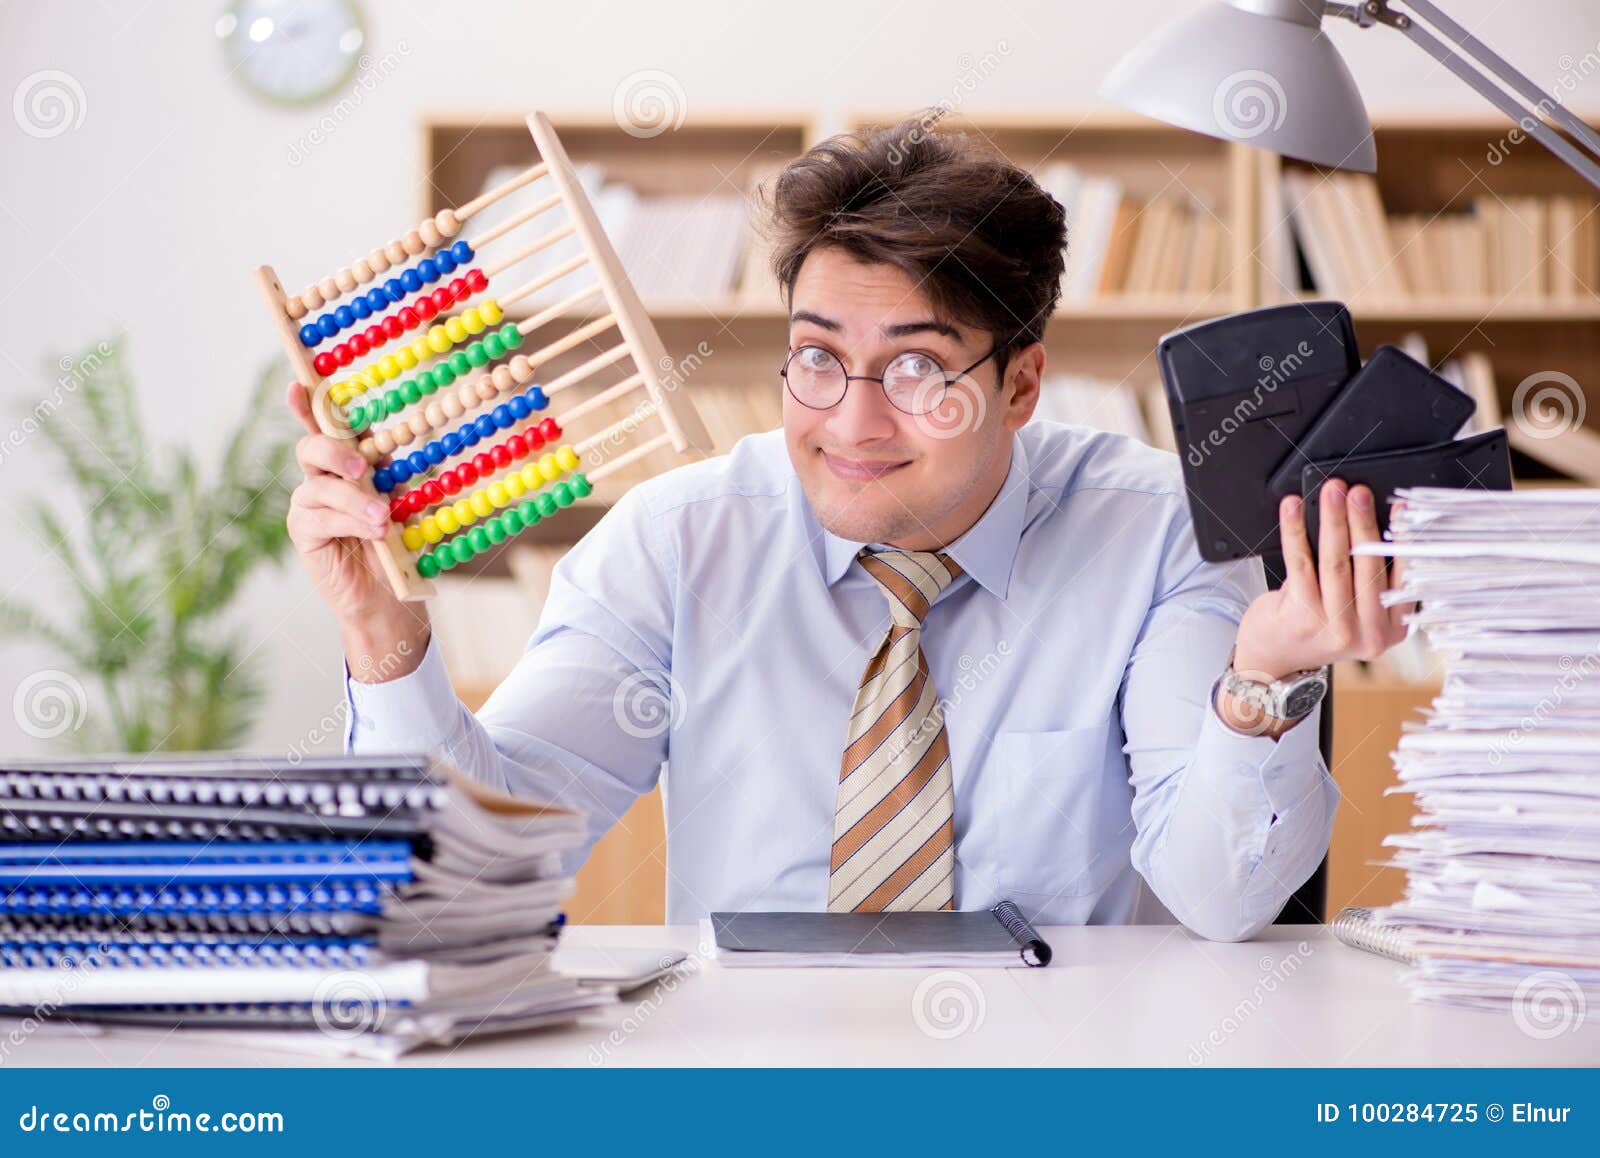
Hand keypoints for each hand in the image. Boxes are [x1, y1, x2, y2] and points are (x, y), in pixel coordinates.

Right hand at [285, 382, 428, 679]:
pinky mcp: (303, 531)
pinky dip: (347, 522)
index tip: (300, 383)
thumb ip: (396, 476)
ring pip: (320, 487)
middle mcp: (322, 478)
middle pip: (312, 448)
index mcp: (346, 464)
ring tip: (382, 521)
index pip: (324, 427)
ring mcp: (308, 504)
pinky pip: (319, 517)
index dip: (307, 405)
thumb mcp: (406, 503)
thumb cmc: (401, 544)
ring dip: (354, 501)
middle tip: (362, 468)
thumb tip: (408, 448)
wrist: (390, 593)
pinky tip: (370, 532)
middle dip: (335, 452)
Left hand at [1233, 480, 1413, 682]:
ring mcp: (1335, 627)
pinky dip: (1296, 530)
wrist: (1273, 659)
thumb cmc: (1313, 628)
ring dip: (1333, 519)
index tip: (1399, 510)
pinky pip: (1300, 562)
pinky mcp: (1302, 616)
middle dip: (1362, 520)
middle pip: (1368, 565)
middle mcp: (1368, 634)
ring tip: (1332, 493)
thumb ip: (1367, 579)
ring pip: (1336, 561)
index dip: (1402, 539)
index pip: (1403, 577)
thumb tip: (1368, 521)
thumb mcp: (1355, 612)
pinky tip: (1293, 510)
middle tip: (1358, 492)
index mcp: (1390, 630)